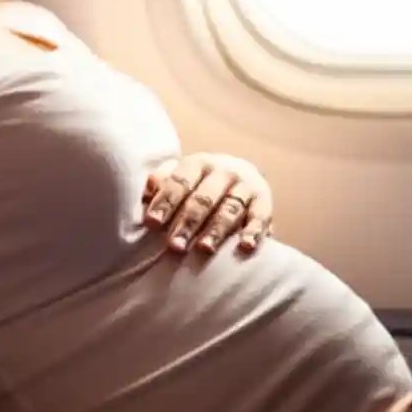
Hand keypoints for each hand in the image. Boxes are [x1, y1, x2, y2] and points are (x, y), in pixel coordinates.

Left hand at [142, 152, 273, 253]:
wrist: (239, 177)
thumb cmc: (199, 184)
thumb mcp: (180, 177)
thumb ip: (162, 182)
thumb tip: (145, 190)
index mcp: (199, 163)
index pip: (180, 181)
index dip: (166, 201)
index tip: (152, 222)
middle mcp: (225, 170)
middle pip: (204, 197)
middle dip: (188, 221)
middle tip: (175, 245)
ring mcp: (247, 185)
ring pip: (230, 208)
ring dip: (217, 229)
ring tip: (204, 248)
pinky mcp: (265, 201)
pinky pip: (261, 216)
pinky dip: (254, 231)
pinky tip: (245, 246)